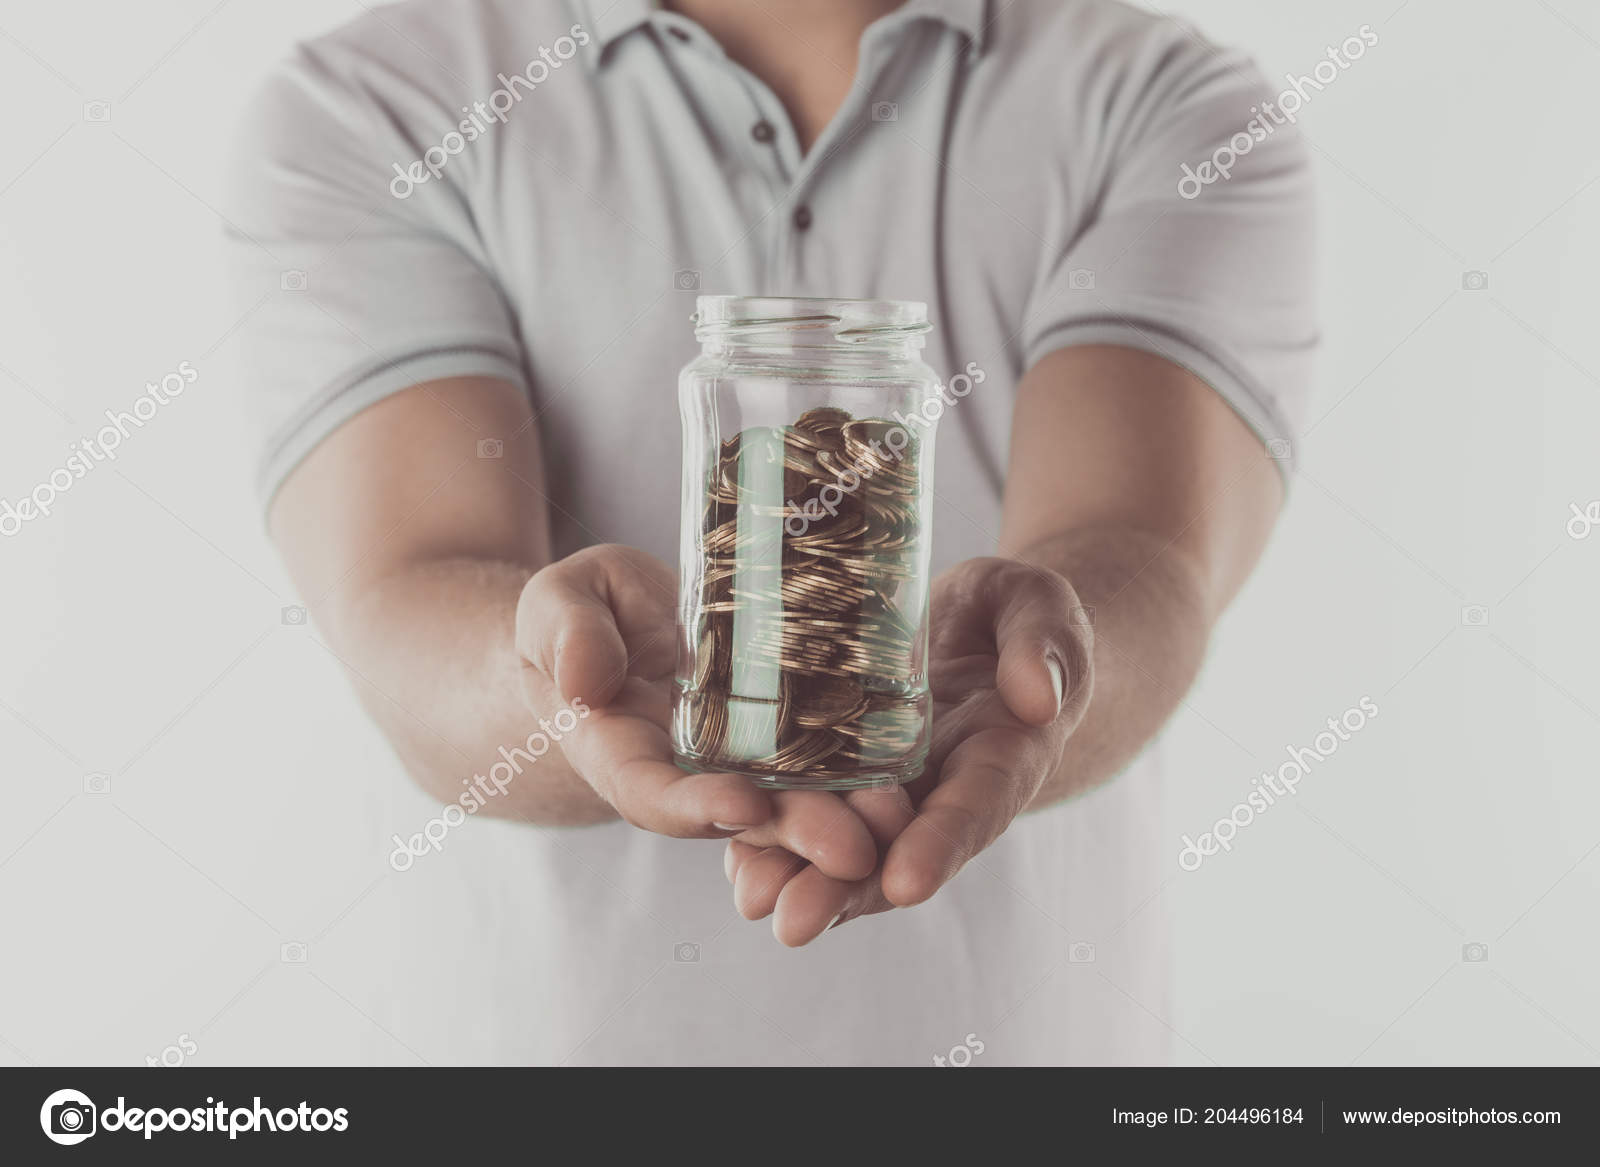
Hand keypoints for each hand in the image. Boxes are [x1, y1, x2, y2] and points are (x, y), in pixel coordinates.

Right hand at [516, 544, 881, 880]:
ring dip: (840, 819)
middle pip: (736, 815)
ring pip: (787, 801)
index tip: (746, 804)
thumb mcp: (560, 603)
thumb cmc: (576, 614)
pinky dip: (855, 779)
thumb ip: (569, 634)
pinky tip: (906, 780)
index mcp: (618, 752)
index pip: (652, 793)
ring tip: (896, 824)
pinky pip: (814, 764)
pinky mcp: (772, 739)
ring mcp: (730, 763)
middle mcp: (680, 774)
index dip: (696, 805)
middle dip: (795, 835)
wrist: (609, 626)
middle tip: (855, 851)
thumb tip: (584, 682)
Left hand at [724, 556, 1093, 943]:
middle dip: (847, 888)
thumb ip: (1042, 644)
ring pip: (848, 841)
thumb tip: (1038, 698)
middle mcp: (944, 787)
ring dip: (799, 874)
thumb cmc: (1020, 614)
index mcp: (1002, 755)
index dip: (941, 845)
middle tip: (795, 921)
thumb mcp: (1037, 607)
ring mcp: (895, 784)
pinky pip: (815, 807)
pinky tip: (734, 860)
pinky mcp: (852, 766)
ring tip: (750, 899)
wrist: (981, 625)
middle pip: (898, 848)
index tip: (906, 883)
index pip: (975, 806)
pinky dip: (776, 836)